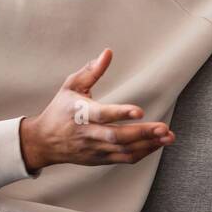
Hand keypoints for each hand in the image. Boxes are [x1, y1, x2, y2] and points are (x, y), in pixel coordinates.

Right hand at [19, 48, 173, 170]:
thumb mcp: (70, 86)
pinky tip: (157, 145)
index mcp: (80, 113)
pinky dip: (142, 153)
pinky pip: (124, 159)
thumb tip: (108, 52)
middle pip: (117, 136)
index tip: (139, 111)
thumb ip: (91, 71)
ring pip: (124, 150)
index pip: (102, 114)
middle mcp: (88, 133)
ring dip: (148, 144)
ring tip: (168, 137)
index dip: (120, 113)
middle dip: (142, 133)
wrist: (44, 142)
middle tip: (164, 128)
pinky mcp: (100, 159)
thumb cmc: (60, 110)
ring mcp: (95, 148)